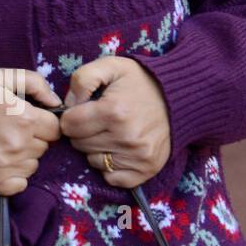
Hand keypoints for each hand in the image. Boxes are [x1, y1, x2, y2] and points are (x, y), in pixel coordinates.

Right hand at [0, 68, 61, 195]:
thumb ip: (33, 82)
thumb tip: (56, 101)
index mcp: (24, 118)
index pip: (55, 128)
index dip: (42, 122)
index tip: (26, 119)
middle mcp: (18, 145)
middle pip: (44, 147)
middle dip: (32, 138)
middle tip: (8, 128)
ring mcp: (5, 166)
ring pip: (33, 165)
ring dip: (23, 156)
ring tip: (0, 143)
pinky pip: (20, 184)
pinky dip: (13, 175)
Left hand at [60, 56, 170, 187]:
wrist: (177, 98)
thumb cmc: (138, 81)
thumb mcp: (109, 66)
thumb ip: (82, 79)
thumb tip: (67, 105)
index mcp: (114, 111)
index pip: (69, 126)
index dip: (71, 116)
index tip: (82, 110)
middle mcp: (127, 137)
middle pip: (79, 144)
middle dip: (82, 132)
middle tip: (98, 120)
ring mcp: (139, 156)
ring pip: (93, 161)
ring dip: (95, 149)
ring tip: (109, 132)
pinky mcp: (147, 169)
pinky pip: (112, 178)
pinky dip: (110, 167)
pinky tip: (117, 149)